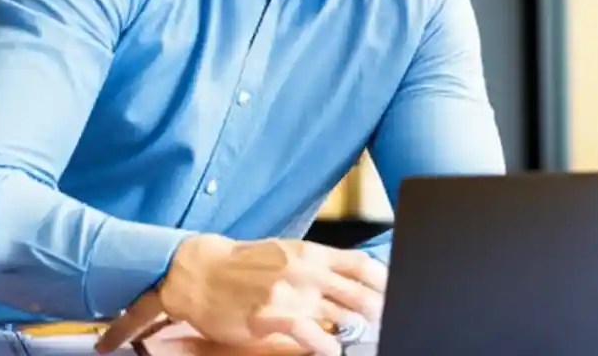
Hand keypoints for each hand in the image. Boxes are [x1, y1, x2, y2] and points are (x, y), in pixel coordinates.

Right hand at [94, 235, 386, 355]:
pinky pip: (312, 335)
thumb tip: (349, 283)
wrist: (199, 271)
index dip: (385, 283)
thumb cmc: (244, 265)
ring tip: (368, 340)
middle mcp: (306, 270)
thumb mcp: (286, 254)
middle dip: (380, 312)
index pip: (361, 265)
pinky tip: (333, 353)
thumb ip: (319, 267)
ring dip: (358, 332)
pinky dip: (328, 347)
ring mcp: (290, 293)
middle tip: (390, 324)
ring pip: (341, 315)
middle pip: (359, 293)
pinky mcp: (272, 316)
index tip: (398, 295)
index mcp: (312, 253)